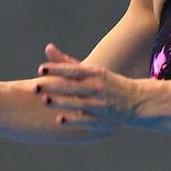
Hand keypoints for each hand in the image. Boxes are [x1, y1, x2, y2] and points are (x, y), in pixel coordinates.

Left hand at [31, 43, 147, 132]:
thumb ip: (66, 63)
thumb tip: (48, 48)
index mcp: (94, 74)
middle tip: (35, 86)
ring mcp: (100, 105)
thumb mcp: (90, 71)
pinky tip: (60, 120)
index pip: (73, 71)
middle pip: (73, 87)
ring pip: (79, 104)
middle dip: (54, 86)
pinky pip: (86, 121)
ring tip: (44, 100)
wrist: (134, 102)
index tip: (41, 69)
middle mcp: (97, 89)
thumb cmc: (105, 84)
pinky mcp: (102, 121)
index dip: (57, 69)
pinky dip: (74, 121)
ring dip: (62, 103)